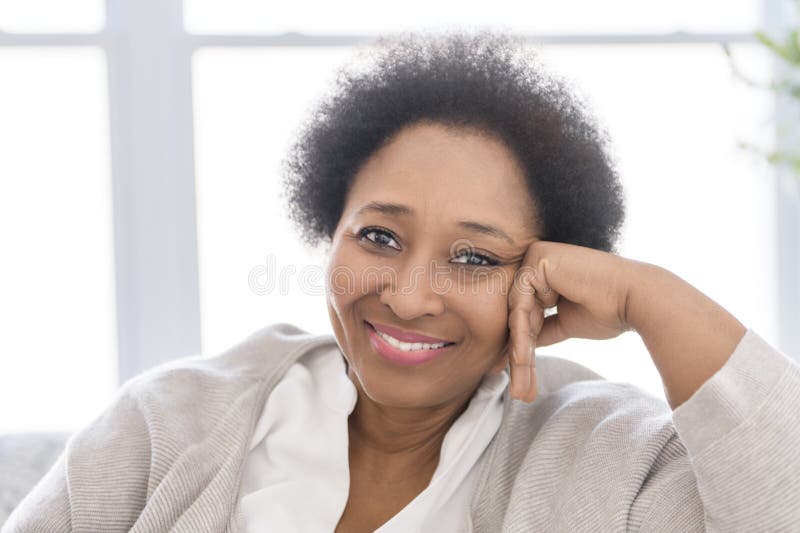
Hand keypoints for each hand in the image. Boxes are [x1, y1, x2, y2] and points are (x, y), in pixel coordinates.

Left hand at [504, 240, 643, 401]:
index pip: (524, 312)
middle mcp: (538, 261)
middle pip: (517, 313)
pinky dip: (521, 335)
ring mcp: (535, 257)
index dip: (519, 346)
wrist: (636, 300)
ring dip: (519, 352)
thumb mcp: (567, 322)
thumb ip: (542, 328)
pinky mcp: (538, 259)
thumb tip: (523, 344)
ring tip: (522, 386)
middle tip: (519, 390)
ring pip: (517, 313)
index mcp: (544, 272)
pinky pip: (521, 305)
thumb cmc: (610, 310)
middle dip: (517, 354)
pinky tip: (523, 361)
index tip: (517, 377)